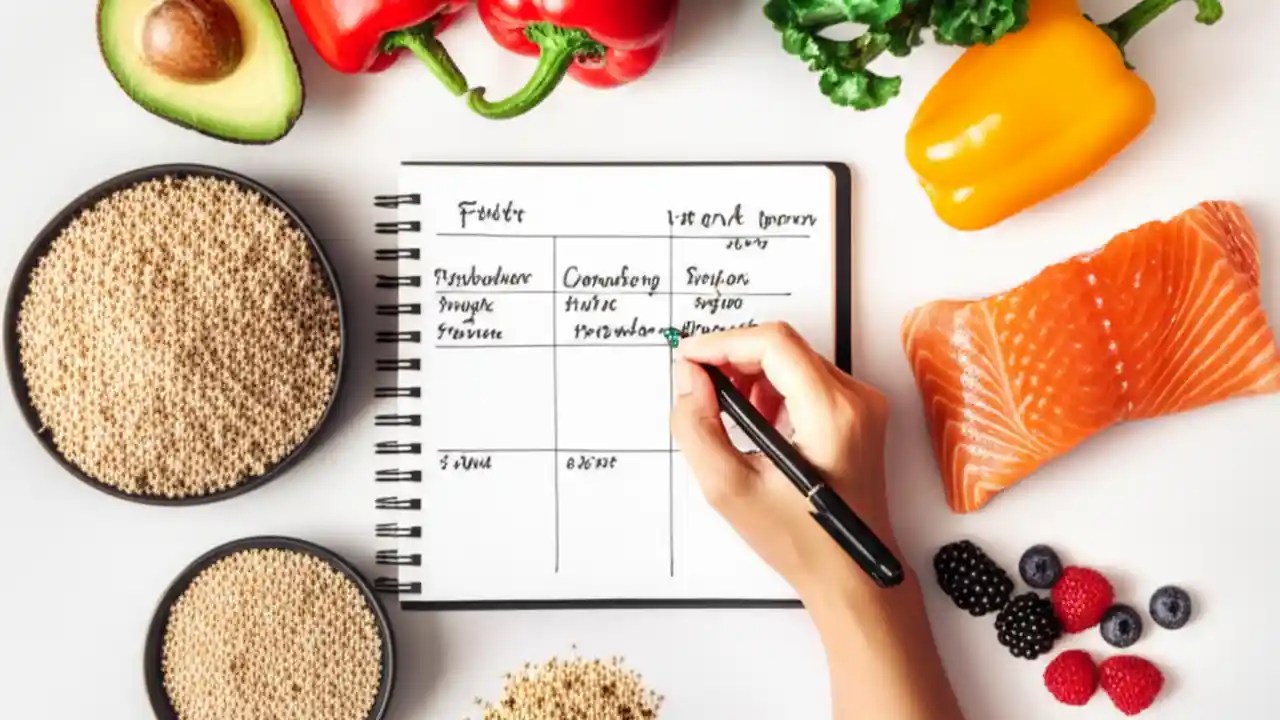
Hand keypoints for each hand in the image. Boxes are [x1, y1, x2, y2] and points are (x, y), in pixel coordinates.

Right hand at [670, 322, 897, 605]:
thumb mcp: (730, 489)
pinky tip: (754, 422)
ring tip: (725, 411)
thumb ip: (698, 428)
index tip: (690, 358)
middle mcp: (855, 401)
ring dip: (751, 375)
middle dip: (733, 358)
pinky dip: (772, 390)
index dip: (723, 343)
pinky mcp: (857, 415)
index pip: (773, 343)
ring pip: (793, 360)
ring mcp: (861, 406)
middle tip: (698, 385)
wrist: (849, 573)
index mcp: (832, 413)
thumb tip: (690, 382)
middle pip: (783, 346)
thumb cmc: (803, 541)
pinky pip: (806, 380)